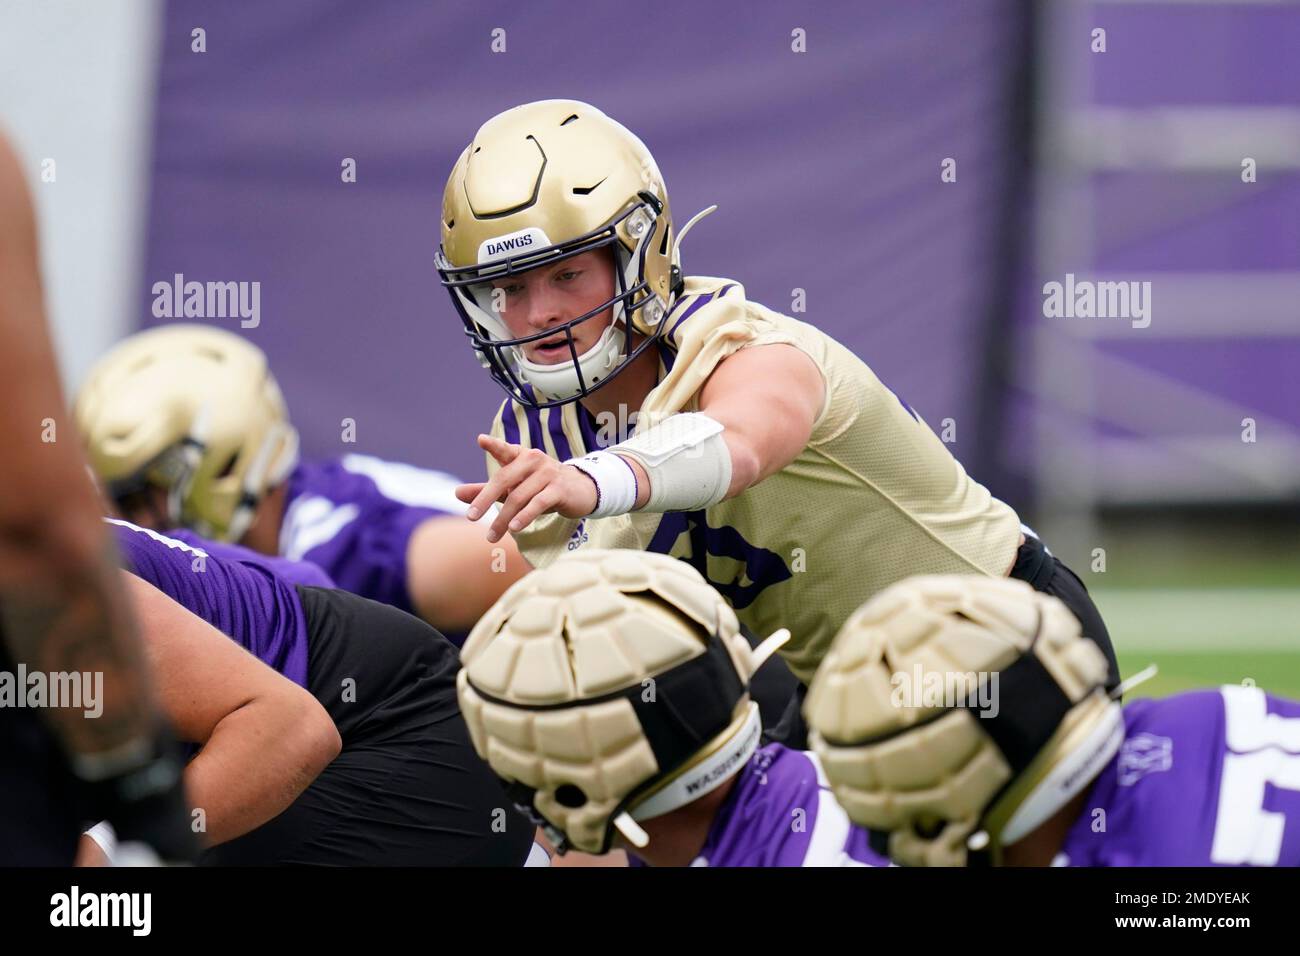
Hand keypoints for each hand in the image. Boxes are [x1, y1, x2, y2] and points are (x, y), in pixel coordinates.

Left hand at [456, 435, 597, 542]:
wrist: (580, 491)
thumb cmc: (541, 487)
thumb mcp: (513, 488)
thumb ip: (486, 490)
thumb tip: (456, 493)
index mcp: (520, 456)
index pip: (504, 450)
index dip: (494, 445)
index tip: (481, 440)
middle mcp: (534, 460)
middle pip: (504, 479)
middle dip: (485, 499)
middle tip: (471, 517)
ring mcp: (548, 473)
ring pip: (519, 497)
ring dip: (503, 519)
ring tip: (491, 536)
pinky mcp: (559, 489)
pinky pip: (538, 504)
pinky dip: (524, 516)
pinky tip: (514, 528)